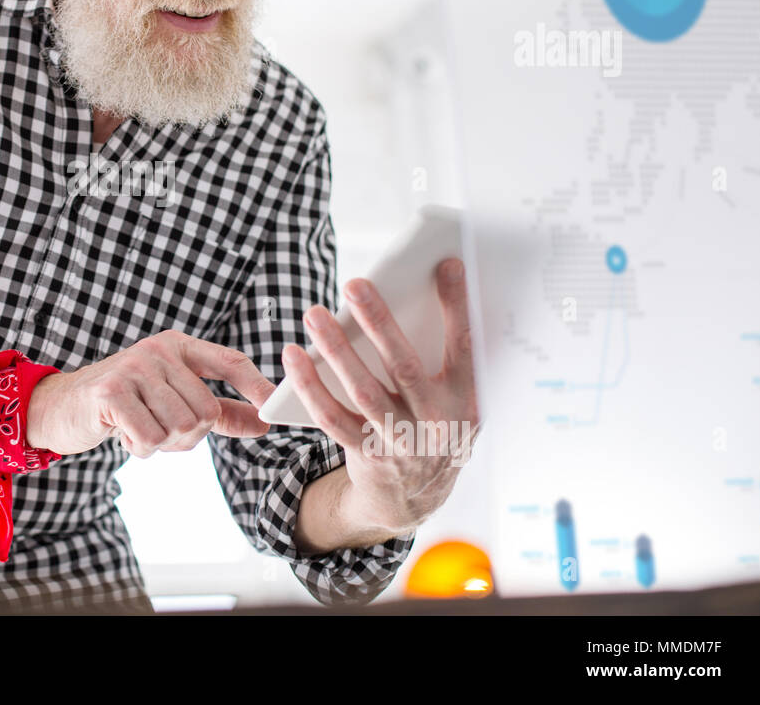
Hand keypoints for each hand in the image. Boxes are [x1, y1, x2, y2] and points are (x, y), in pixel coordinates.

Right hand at [26, 330, 275, 457]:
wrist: (62, 407)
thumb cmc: (124, 405)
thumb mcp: (173, 401)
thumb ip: (219, 411)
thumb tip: (264, 423)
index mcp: (178, 346)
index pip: (229, 361)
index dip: (255, 386)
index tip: (273, 413)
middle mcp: (158, 350)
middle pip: (207, 411)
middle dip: (188, 436)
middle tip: (159, 432)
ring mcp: (134, 368)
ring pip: (180, 427)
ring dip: (161, 443)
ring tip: (138, 429)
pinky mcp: (112, 393)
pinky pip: (151, 437)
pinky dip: (140, 448)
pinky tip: (123, 435)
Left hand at [283, 258, 480, 535]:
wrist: (414, 496)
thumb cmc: (431, 424)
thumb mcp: (454, 398)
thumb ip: (440, 356)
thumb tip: (414, 294)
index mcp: (465, 400)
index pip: (464, 346)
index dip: (457, 305)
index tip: (446, 263)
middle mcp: (436, 423)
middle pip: (404, 366)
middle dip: (380, 322)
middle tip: (355, 284)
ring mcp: (399, 442)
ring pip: (364, 391)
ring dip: (336, 350)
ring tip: (315, 313)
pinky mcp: (364, 453)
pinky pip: (331, 417)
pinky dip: (310, 385)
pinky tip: (294, 355)